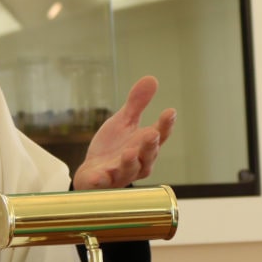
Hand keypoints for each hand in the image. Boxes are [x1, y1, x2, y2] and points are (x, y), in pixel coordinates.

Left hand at [72, 76, 175, 190]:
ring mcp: (120, 174)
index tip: (170, 111)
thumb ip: (137, 104)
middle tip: (152, 133)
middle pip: (147, 155)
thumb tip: (151, 78)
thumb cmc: (113, 148)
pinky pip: (102, 183)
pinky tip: (96, 176)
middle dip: (150, 145)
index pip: (160, 135)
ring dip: (130, 162)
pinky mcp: (102, 183)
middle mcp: (138, 163)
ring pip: (129, 170)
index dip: (166, 125)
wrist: (91, 173)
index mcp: (145, 146)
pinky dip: (100, 180)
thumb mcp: (124, 122)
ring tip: (128, 152)